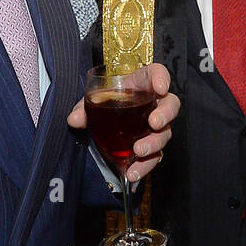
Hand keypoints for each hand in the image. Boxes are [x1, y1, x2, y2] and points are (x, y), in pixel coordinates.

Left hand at [69, 63, 179, 181]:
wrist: (105, 123)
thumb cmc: (105, 103)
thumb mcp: (92, 102)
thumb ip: (84, 109)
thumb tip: (74, 119)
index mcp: (140, 84)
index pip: (156, 73)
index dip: (162, 78)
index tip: (161, 87)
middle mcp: (153, 104)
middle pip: (171, 104)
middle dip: (166, 114)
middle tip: (154, 123)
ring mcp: (155, 127)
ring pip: (164, 133)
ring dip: (154, 143)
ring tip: (139, 151)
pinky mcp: (151, 147)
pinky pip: (154, 157)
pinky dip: (144, 166)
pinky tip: (133, 172)